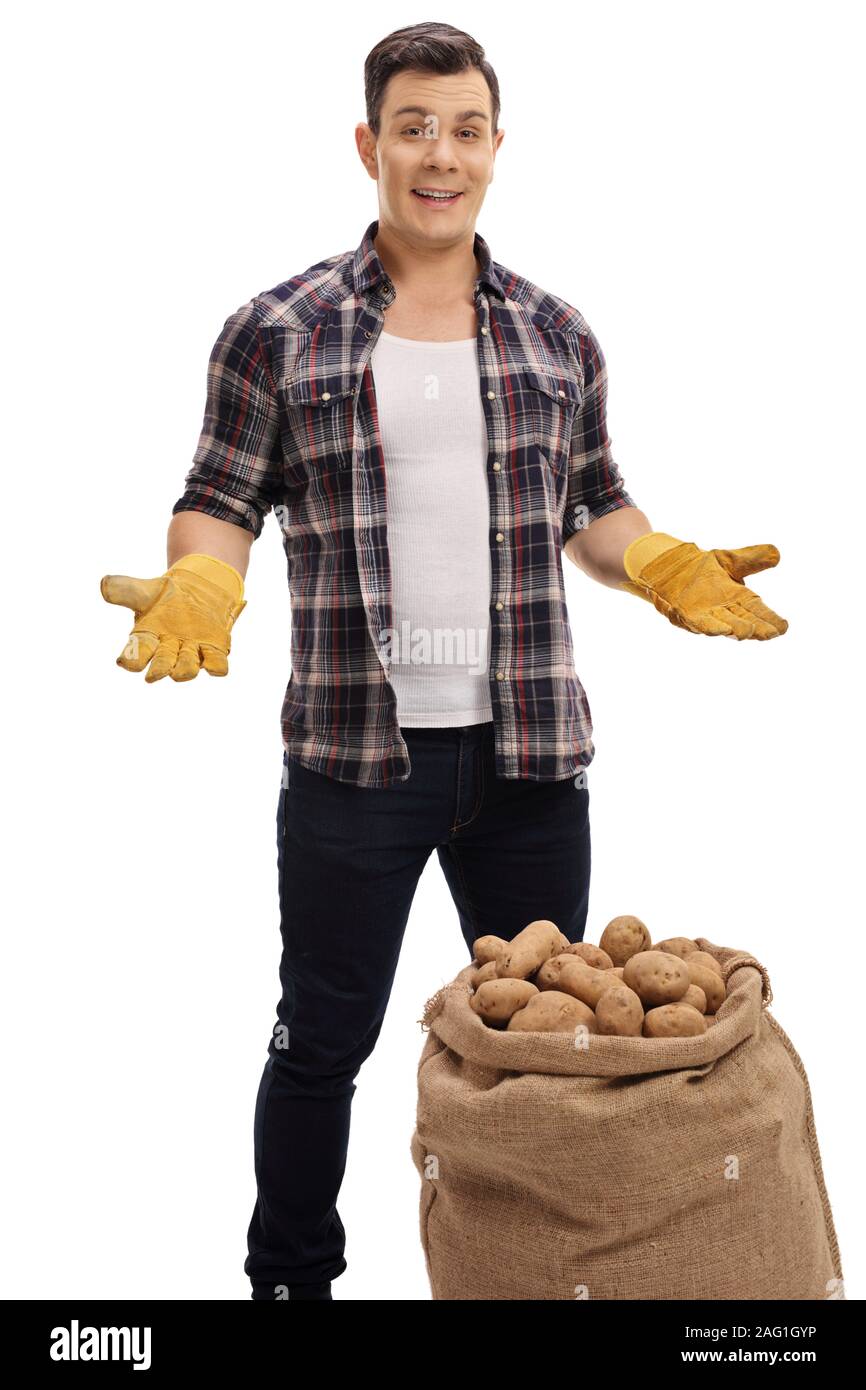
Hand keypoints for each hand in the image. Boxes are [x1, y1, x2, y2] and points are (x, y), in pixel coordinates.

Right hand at [100, 553, 245, 679]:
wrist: (199, 589)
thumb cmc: (166, 595)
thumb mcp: (146, 590)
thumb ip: (125, 590)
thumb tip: (104, 584)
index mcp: (146, 639)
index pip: (135, 654)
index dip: (131, 660)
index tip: (125, 662)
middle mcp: (167, 651)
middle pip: (161, 665)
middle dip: (158, 670)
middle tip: (154, 675)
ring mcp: (191, 653)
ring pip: (187, 668)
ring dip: (185, 669)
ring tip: (183, 666)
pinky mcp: (213, 650)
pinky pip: (216, 664)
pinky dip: (216, 667)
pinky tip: (216, 669)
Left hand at [620, 532, 787, 638]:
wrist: (671, 567)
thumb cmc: (703, 567)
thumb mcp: (731, 560)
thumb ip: (752, 558)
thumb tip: (777, 554)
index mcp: (739, 598)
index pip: (759, 611)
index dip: (771, 620)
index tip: (784, 627)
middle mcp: (726, 611)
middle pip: (746, 621)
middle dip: (758, 628)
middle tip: (771, 633)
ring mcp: (707, 615)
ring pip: (725, 625)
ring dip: (736, 629)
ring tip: (748, 633)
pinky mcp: (688, 615)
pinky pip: (701, 624)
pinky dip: (711, 627)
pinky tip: (721, 630)